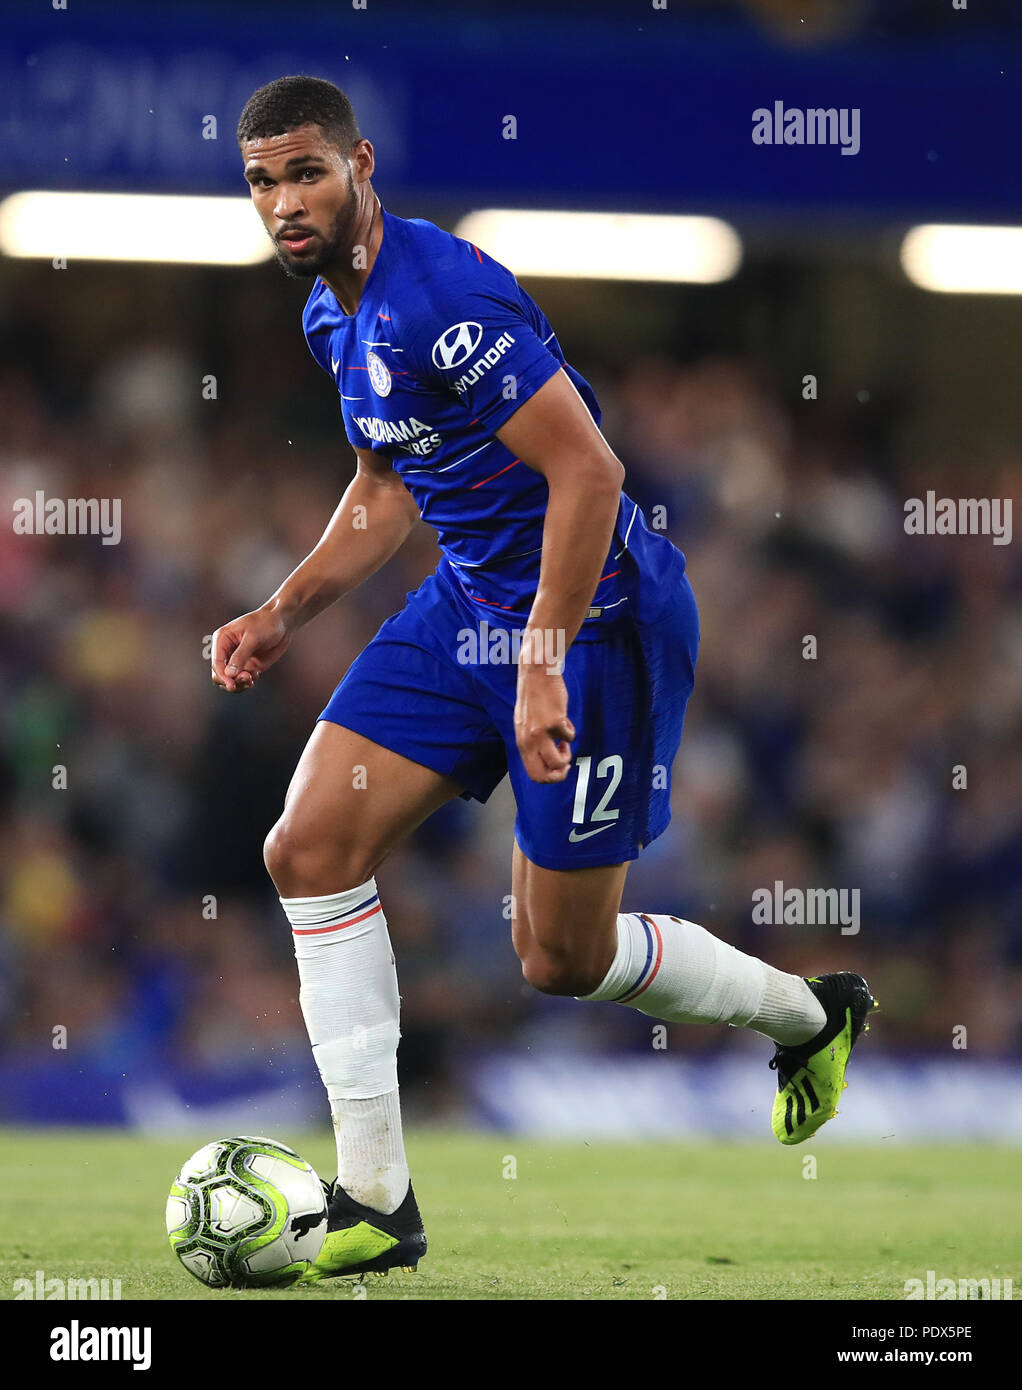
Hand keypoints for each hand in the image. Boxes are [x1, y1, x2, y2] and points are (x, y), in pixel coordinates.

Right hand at [211, 605, 292, 692]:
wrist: (282, 623)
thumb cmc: (266, 624)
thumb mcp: (252, 638)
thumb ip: (240, 656)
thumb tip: (229, 674)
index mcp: (222, 640)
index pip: (216, 663)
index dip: (222, 676)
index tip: (232, 685)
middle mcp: (227, 651)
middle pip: (220, 675)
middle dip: (231, 681)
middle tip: (246, 679)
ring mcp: (237, 660)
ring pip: (230, 680)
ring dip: (239, 684)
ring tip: (252, 678)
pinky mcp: (248, 666)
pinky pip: (242, 680)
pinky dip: (247, 682)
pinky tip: (256, 674)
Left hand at [514, 665, 574, 782]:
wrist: (536, 675)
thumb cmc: (533, 697)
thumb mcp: (526, 724)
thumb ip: (533, 742)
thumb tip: (547, 758)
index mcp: (522, 742)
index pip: (533, 774)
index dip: (549, 778)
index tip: (558, 768)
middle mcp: (529, 741)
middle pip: (544, 775)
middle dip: (559, 775)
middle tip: (566, 764)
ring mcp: (542, 733)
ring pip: (558, 762)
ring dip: (567, 755)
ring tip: (564, 740)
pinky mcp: (556, 723)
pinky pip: (570, 737)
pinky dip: (570, 730)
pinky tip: (563, 717)